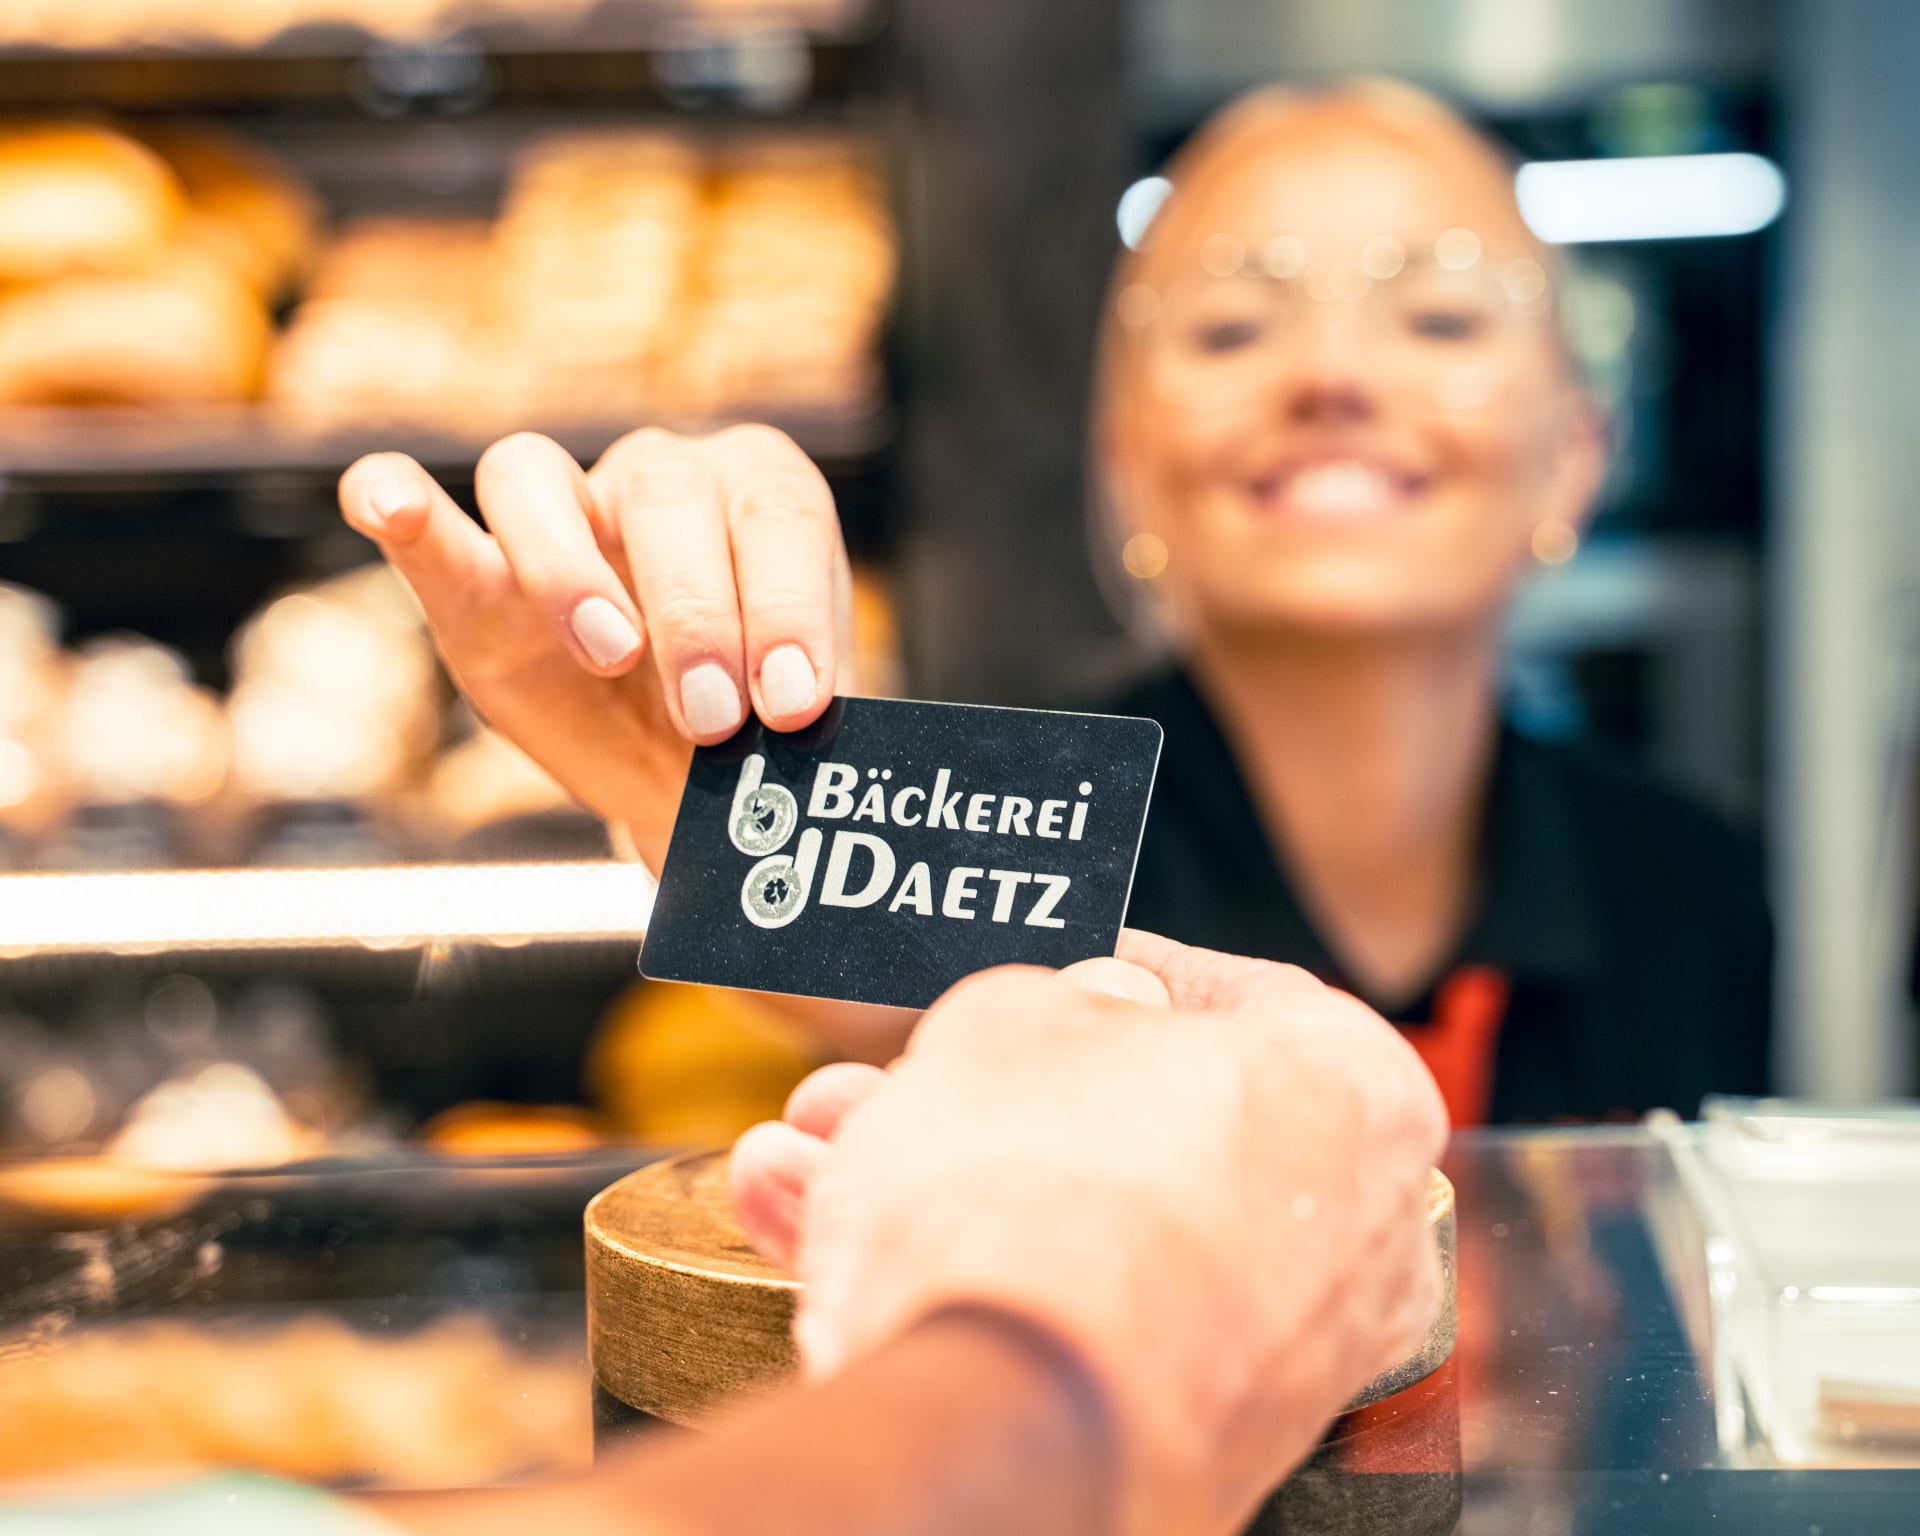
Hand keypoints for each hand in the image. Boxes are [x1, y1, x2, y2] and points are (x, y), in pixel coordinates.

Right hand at [338, 427, 852, 865]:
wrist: (704, 777)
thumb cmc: (768, 745)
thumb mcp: (809, 744)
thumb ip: (824, 753)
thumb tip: (878, 851)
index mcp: (768, 495)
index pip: (778, 519)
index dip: (786, 607)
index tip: (796, 705)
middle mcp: (666, 478)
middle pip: (667, 494)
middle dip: (696, 612)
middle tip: (717, 721)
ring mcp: (566, 511)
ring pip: (537, 477)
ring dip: (568, 565)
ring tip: (606, 651)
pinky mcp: (477, 571)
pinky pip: (429, 516)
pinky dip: (401, 506)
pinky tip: (386, 501)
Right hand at [730, 930, 1448, 1535]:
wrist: (1008, 1425)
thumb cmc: (1041, 1194)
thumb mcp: (1016, 1017)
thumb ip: (1053, 1000)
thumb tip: (1075, 1013)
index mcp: (1353, 1089)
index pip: (1236, 996)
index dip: (1109, 970)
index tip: (1047, 969)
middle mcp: (1345, 1230)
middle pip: (1127, 1126)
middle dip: (967, 1095)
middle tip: (884, 1078)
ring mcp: (1272, 1350)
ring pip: (1075, 1227)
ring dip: (926, 1182)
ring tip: (804, 1160)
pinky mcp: (1185, 1434)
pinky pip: (1068, 1323)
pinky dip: (965, 1279)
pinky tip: (835, 1242)